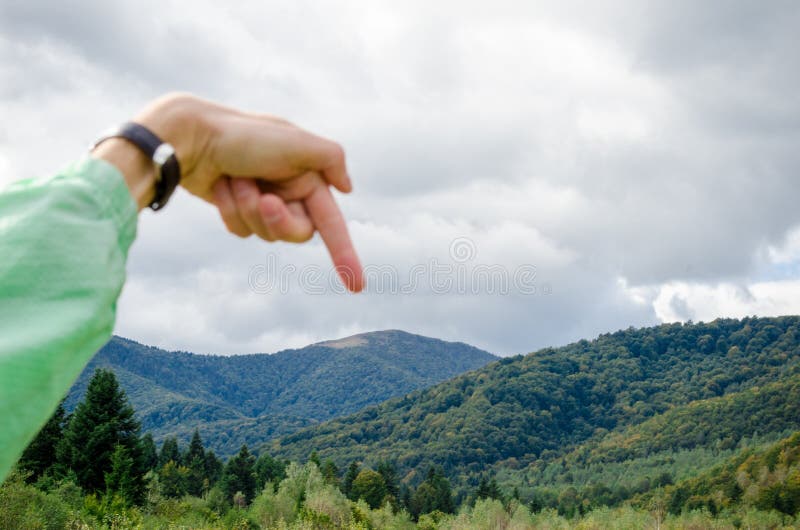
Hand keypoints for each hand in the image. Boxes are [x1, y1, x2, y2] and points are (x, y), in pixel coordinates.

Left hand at [101, 93, 363, 291]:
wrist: (190, 135)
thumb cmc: (244, 136)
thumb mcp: (296, 141)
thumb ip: (331, 159)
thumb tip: (347, 188)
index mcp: (307, 176)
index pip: (332, 222)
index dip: (345, 254)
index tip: (356, 286)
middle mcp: (288, 190)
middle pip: (297, 234)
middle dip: (278, 220)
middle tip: (264, 200)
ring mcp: (261, 200)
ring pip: (265, 234)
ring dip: (248, 208)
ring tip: (235, 179)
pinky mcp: (236, 207)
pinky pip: (241, 230)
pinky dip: (229, 210)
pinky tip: (220, 186)